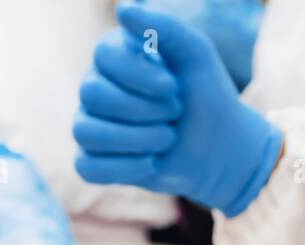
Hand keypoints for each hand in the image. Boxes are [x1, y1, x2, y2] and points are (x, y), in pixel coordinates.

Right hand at [74, 4, 282, 216]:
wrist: (218, 148)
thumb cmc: (205, 95)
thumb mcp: (195, 54)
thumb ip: (164, 27)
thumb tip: (122, 9)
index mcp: (114, 56)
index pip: (103, 55)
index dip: (139, 75)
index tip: (173, 87)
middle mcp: (94, 88)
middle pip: (92, 94)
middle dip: (140, 108)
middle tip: (174, 112)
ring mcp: (89, 125)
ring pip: (85, 131)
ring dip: (135, 139)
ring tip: (166, 138)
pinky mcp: (92, 162)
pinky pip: (87, 167)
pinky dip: (125, 168)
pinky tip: (151, 162)